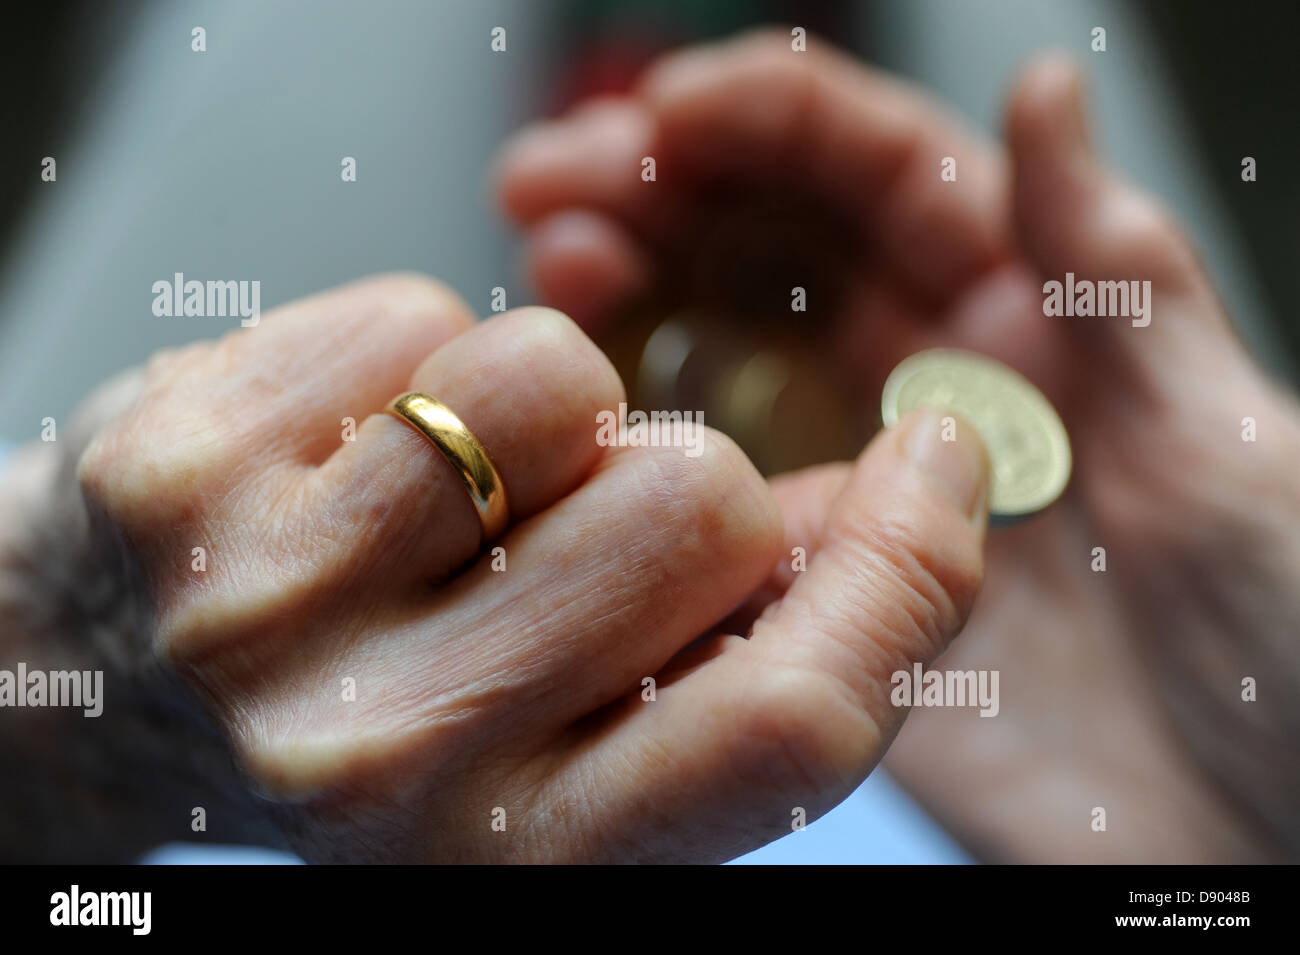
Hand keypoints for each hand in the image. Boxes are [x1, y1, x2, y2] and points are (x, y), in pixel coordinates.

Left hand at [68, 273, 990, 861]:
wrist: (120, 679)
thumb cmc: (384, 713)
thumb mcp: (575, 743)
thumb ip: (734, 654)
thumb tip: (894, 504)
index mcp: (531, 857)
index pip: (786, 726)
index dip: (906, 573)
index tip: (933, 457)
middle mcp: (391, 763)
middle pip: (695, 510)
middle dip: (684, 480)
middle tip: (582, 528)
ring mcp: (268, 618)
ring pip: (561, 378)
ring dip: (557, 404)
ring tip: (466, 483)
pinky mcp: (181, 476)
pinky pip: (422, 310)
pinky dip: (430, 347)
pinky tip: (359, 444)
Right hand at [495, 30, 1299, 860]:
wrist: (1261, 849)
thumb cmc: (1296, 648)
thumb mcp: (1227, 444)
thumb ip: (1122, 275)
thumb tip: (1043, 90)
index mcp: (1043, 325)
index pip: (891, 179)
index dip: (774, 123)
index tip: (669, 110)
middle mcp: (943, 394)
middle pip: (780, 251)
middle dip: (663, 189)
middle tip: (552, 177)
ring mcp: (871, 492)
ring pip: (728, 359)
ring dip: (634, 297)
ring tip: (549, 266)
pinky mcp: (828, 593)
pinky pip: (719, 503)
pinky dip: (646, 453)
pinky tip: (586, 426)